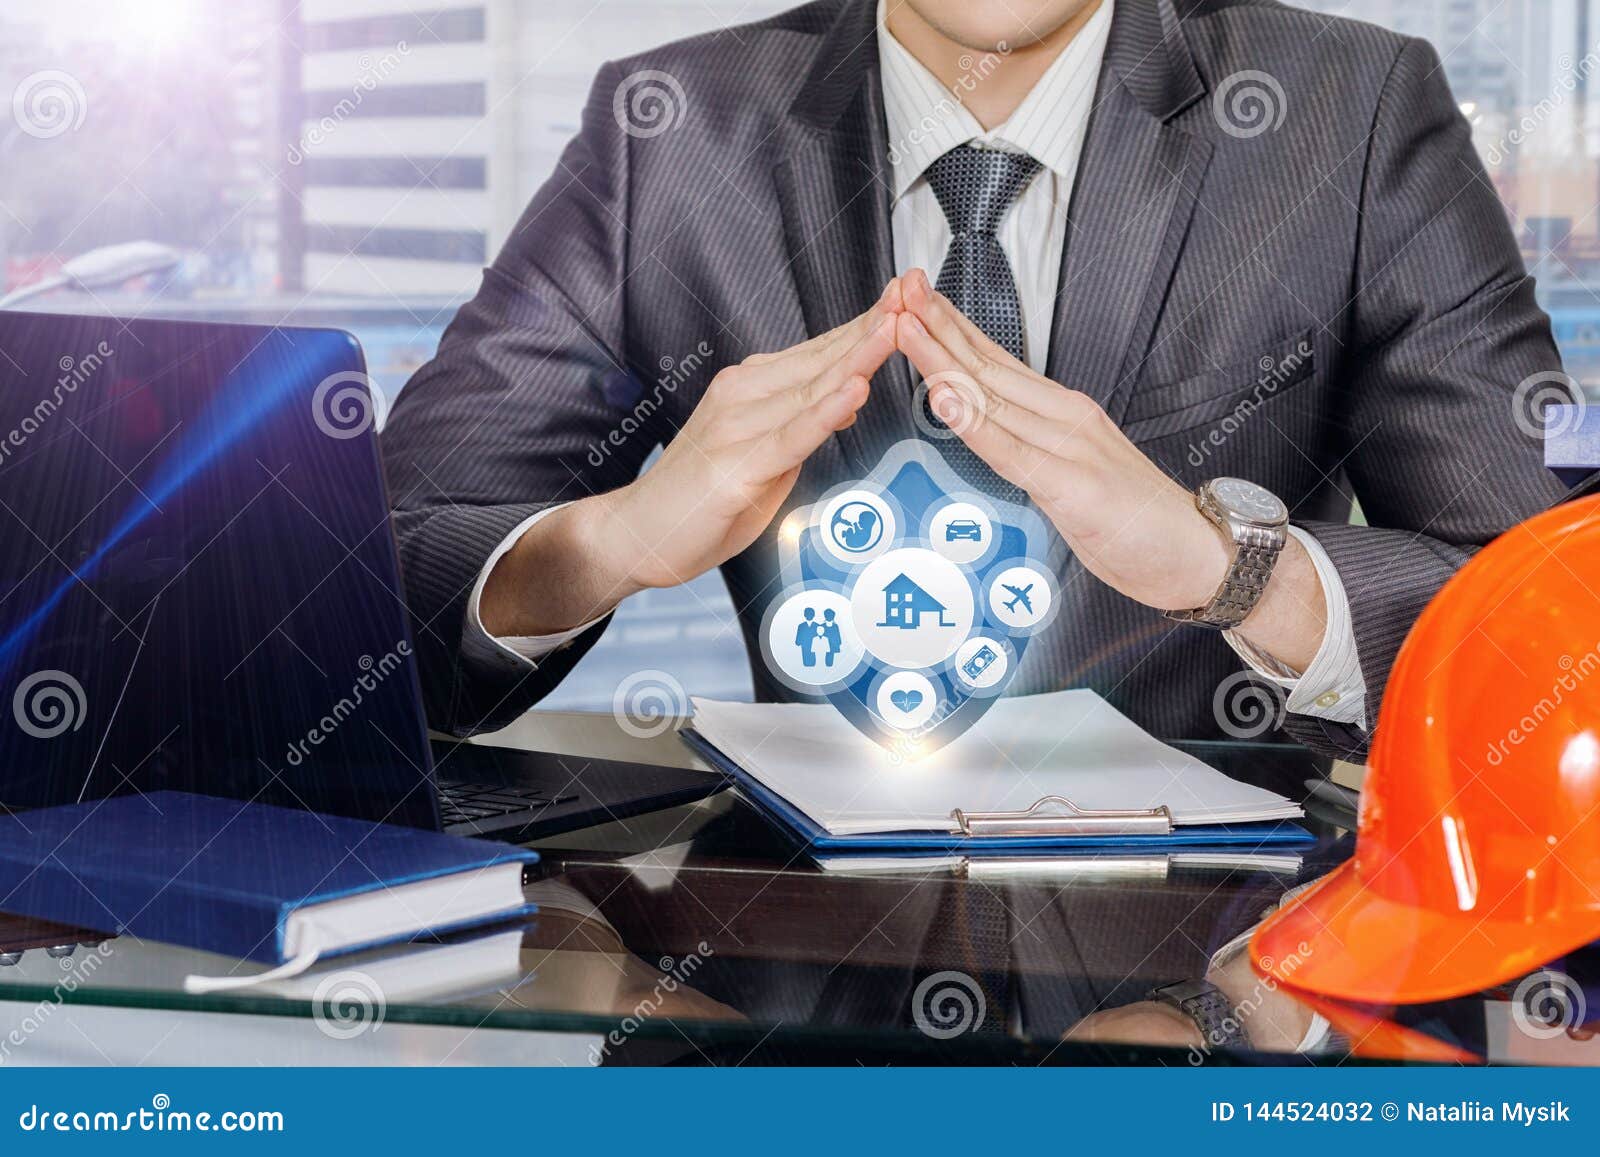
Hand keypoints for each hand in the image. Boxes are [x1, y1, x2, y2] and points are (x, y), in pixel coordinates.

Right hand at [480, 282, 901, 635]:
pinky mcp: (735, 466)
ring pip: (812, 387)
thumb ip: (803, 425)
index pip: (822, 350)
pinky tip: (855, 391)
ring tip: (898, 325)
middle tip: (916, 289)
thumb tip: (848, 399)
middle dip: (874, 325)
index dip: (868, 323)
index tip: (909, 295)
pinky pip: (791, 435)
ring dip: (859, 355)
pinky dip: (826, 412)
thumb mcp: (764, 456)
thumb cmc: (699, 499)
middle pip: (824, 358)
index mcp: (752, 387)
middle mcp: (743, 394)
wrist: (636, 534)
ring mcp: (737, 426)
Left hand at [893, 269, 1325, 669]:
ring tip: (903, 327)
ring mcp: (1069, 447)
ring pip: (991, 397)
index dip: (951, 331)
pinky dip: (974, 423)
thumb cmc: (1141, 524)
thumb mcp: (1074, 480)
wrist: (1202, 555)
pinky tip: (945, 397)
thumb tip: (993, 438)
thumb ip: (1033, 453)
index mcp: (1062, 414)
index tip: (913, 302)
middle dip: (937, 327)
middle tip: (897, 289)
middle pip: (987, 366)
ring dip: (941, 360)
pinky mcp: (1074, 485)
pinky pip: (1011, 451)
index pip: (995, 364)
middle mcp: (1064, 419)